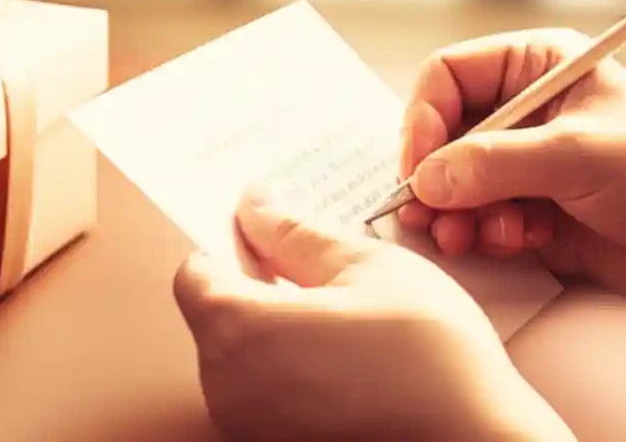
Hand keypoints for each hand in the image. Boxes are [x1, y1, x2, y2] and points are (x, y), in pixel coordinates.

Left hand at [173, 194, 574, 441]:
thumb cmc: (430, 360)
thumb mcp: (366, 266)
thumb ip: (295, 232)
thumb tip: (254, 206)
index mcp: (240, 332)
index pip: (195, 273)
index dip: (231, 245)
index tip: (271, 235)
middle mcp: (228, 389)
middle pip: (215, 316)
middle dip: (257, 287)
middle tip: (323, 274)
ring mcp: (251, 427)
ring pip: (240, 357)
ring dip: (276, 330)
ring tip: (345, 321)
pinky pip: (264, 394)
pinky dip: (291, 371)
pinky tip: (346, 362)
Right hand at [399, 28, 625, 301]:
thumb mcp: (578, 155)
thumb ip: (495, 164)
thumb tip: (425, 182)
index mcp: (536, 66)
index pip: (447, 76)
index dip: (424, 119)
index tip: (419, 167)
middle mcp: (524, 108)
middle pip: (441, 133)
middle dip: (435, 177)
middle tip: (429, 217)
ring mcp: (525, 160)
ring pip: (453, 181)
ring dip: (456, 212)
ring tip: (475, 236)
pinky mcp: (531, 208)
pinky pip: (477, 216)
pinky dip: (484, 233)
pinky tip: (517, 240)